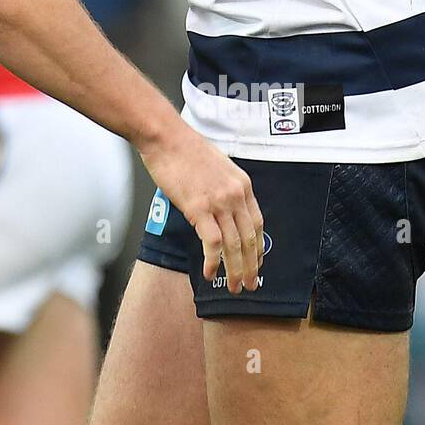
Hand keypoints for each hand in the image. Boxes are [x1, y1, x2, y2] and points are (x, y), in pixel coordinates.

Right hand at [139, 122, 263, 293]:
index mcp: (242, 184)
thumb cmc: (185, 148)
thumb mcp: (217, 166)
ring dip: (234, 270)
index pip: (257, 224)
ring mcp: (218, 202)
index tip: (257, 262)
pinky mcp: (199, 209)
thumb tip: (223, 209)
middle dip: (251, 267)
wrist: (166, 137)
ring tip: (232, 286)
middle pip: (249, 239)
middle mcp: (235, 195)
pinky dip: (212, 261)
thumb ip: (224, 188)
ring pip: (234, 246)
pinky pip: (212, 243)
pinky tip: (209, 272)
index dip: (258, 248)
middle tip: (249, 285)